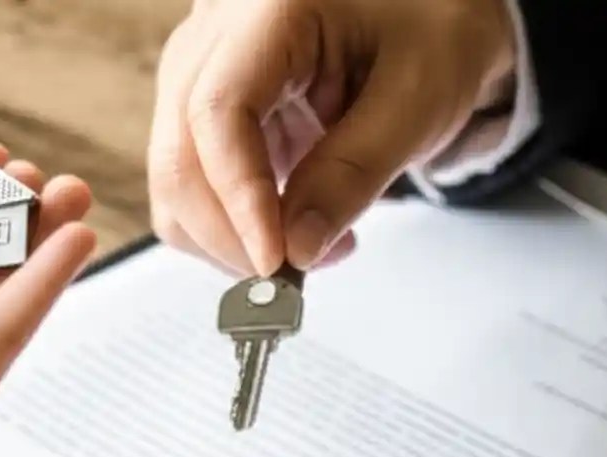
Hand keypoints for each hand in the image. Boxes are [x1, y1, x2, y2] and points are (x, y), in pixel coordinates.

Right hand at [147, 0, 515, 275]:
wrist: (430, 8)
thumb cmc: (431, 29)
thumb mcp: (417, 97)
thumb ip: (354, 172)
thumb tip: (296, 249)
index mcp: (267, 8)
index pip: (219, 113)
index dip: (240, 197)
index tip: (273, 261)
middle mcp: (212, 33)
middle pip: (179, 154)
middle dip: (229, 235)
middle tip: (293, 278)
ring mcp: (199, 70)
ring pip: (175, 179)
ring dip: (227, 238)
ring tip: (307, 248)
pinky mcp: (204, 107)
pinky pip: (193, 181)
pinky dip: (230, 224)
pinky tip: (288, 228)